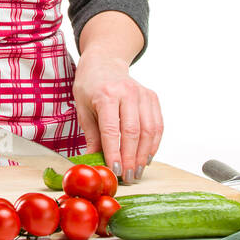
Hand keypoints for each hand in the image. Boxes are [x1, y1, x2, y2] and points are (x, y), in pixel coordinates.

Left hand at [72, 52, 161, 183]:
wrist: (104, 62)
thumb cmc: (89, 86)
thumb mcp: (82, 109)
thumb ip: (91, 135)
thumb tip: (95, 161)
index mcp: (106, 94)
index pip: (111, 130)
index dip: (114, 153)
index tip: (115, 171)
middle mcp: (127, 92)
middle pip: (133, 131)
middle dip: (131, 158)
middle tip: (128, 177)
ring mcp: (142, 94)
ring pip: (149, 130)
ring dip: (144, 154)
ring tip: (137, 171)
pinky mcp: (152, 97)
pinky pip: (157, 124)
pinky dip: (154, 143)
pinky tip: (147, 157)